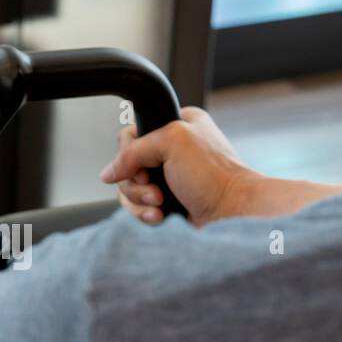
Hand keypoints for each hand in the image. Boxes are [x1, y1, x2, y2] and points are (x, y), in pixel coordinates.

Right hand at [99, 106, 258, 226]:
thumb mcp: (172, 143)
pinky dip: (145, 213)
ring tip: (160, 205)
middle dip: (137, 183)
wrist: (232, 214)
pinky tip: (160, 216)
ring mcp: (168, 178)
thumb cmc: (215, 177)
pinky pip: (138, 207)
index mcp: (176, 125)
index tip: (146, 166)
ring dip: (140, 200)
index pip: (131, 134)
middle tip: (156, 189)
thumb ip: (133, 150)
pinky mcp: (165, 202)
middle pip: (126, 165)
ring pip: (129, 189)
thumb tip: (108, 172)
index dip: (131, 153)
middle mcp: (171, 150)